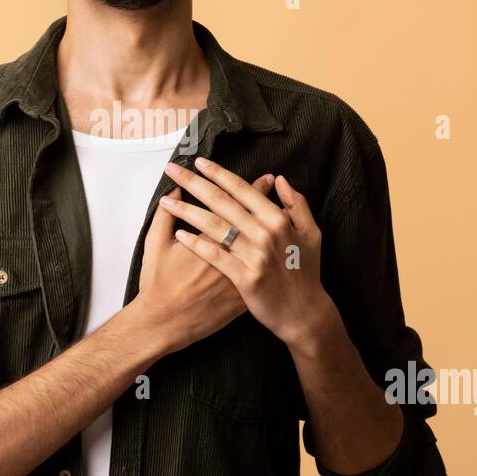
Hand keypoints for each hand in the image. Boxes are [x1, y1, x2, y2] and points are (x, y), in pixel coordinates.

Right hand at [135, 174, 274, 352]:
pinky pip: (262, 274)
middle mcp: (231, 255)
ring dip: (273, 228)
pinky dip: (270, 259)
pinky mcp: (243, 295)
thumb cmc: (158, 284)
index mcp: (210, 238)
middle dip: (266, 202)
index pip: (237, 207)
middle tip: (274, 185)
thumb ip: (165, 216)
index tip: (264, 178)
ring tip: (281, 213)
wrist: (165, 323)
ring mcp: (240, 276)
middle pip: (257, 222)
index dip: (252, 190)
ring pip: (265, 248)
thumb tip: (172, 193)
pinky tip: (276, 250)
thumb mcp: (155, 244)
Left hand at [160, 157, 334, 349]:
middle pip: (222, 202)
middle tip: (173, 170)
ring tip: (165, 201)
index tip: (199, 162)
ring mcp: (255, 256)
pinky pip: (215, 256)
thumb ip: (297, 204)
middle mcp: (265, 234)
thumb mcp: (311, 234)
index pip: (241, 189)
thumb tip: (280, 180)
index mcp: (278, 220)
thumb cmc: (306, 272)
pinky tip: (179, 234)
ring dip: (186, 211)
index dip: (218, 174)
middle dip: (194, 183)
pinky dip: (196, 243)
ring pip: (214, 226)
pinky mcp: (245, 278)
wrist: (304, 313)